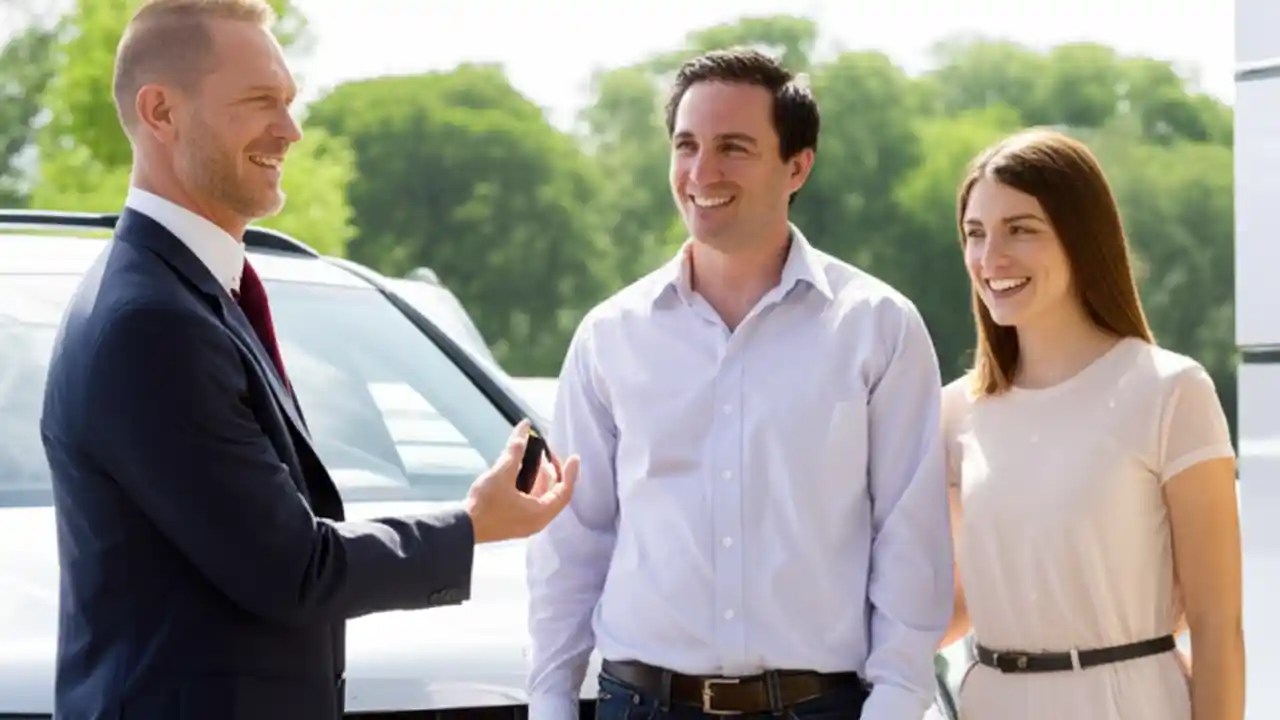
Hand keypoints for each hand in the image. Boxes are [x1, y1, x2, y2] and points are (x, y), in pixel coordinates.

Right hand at [465, 419, 577, 543]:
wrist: (461, 528)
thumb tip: (524, 427)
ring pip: (541, 498)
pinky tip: (521, 472)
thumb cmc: (485, 504)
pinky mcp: (513, 522)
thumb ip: (515, 450)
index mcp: (540, 513)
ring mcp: (524, 523)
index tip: (574, 457)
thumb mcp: (502, 473)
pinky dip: (531, 486)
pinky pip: (530, 502)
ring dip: (541, 478)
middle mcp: (536, 521)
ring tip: (536, 460)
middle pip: (554, 494)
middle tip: (549, 454)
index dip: (570, 472)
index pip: (564, 491)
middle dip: (554, 472)